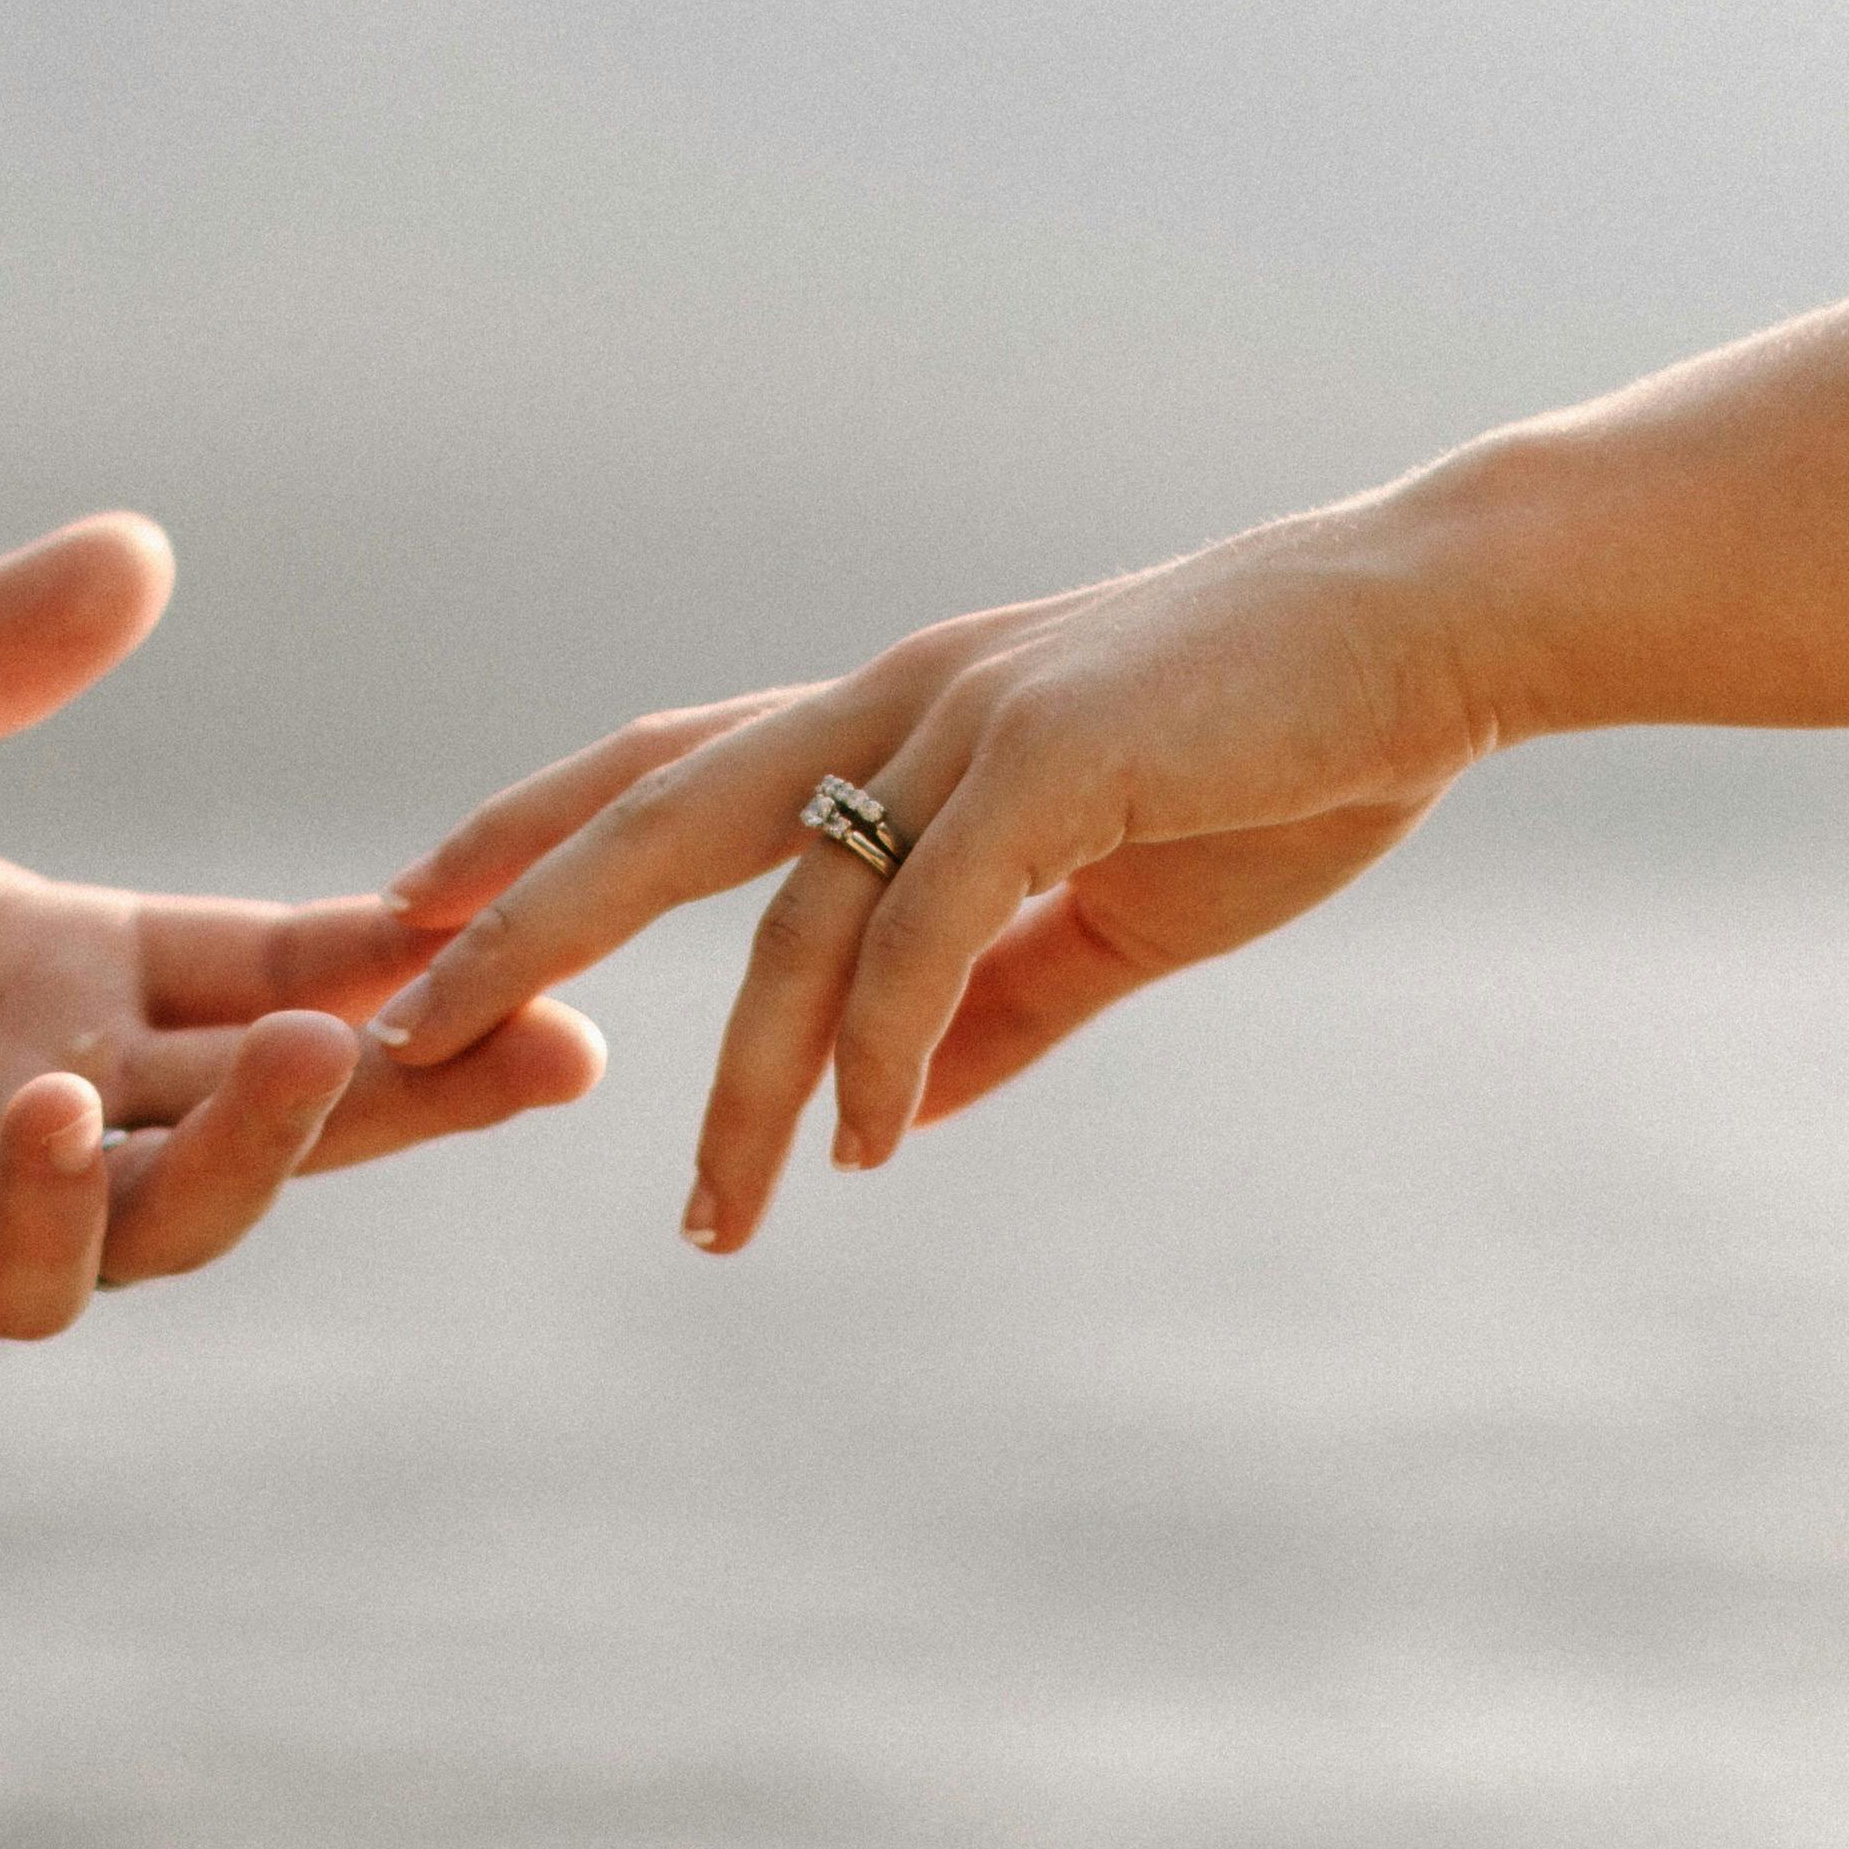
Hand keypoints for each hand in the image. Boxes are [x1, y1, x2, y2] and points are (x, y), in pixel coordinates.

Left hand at [0, 515, 604, 1335]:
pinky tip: (51, 1104)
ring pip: (181, 1212)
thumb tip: (144, 544)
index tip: (527, 917)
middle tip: (560, 1043)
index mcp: (80, 977)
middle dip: (424, 1087)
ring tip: (320, 1058)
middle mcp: (60, 1095)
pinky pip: (0, 1269)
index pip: (287, 974)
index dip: (406, 960)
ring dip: (261, 1152)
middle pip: (286, 1112)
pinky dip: (47, 1206)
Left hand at [369, 498, 1495, 1250]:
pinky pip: (926, 926)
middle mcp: (896, 702)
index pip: (662, 772)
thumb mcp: (1109, 905)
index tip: (411, 920)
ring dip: (743, 1084)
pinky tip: (860, 1146)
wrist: (1446, 629)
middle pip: (649, 815)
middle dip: (514, 922)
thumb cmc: (1286, 751)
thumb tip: (883, 1119)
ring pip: (792, 918)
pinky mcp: (1053, 759)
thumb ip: (990, 1008)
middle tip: (402, 1031)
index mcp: (896, 721)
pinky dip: (880, 1045)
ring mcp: (966, 721)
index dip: (529, 840)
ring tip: (712, 1218)